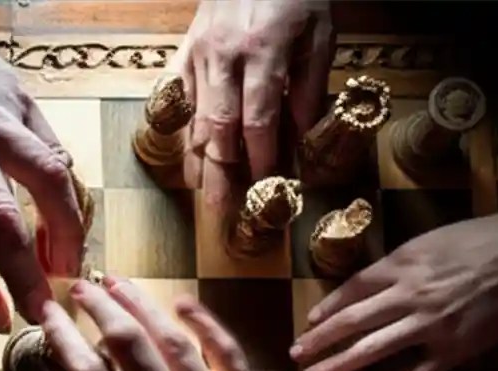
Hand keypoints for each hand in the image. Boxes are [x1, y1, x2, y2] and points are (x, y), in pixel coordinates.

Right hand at [38, 277, 299, 370]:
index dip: (64, 338)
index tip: (47, 313)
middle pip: (132, 348)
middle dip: (101, 308)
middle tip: (81, 285)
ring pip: (177, 345)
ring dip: (146, 307)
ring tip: (121, 283)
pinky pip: (230, 362)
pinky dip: (209, 328)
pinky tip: (185, 305)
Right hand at [172, 0, 332, 202]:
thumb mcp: (319, 33)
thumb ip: (308, 86)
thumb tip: (300, 136)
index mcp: (264, 51)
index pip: (259, 119)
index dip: (261, 158)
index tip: (266, 188)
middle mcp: (225, 56)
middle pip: (220, 127)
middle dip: (221, 172)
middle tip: (221, 210)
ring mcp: (200, 53)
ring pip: (196, 115)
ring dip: (198, 157)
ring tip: (202, 192)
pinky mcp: (186, 48)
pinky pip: (178, 94)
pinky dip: (182, 127)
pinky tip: (186, 154)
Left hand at [291, 210, 497, 370]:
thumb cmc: (486, 239)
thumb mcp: (432, 241)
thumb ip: (401, 264)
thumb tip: (372, 284)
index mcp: (402, 264)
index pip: (351, 291)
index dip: (327, 310)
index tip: (309, 325)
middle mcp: (409, 295)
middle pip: (352, 323)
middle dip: (319, 343)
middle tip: (296, 356)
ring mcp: (431, 325)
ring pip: (373, 350)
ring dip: (339, 367)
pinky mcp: (457, 348)